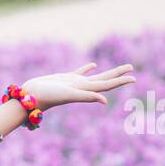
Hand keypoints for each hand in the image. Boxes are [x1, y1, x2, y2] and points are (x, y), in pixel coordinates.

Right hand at [21, 62, 135, 110]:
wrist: (30, 97)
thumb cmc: (47, 96)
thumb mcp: (69, 95)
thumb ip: (86, 96)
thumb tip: (104, 100)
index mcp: (85, 90)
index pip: (106, 85)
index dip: (120, 81)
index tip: (133, 78)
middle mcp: (82, 87)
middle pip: (104, 80)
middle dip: (118, 75)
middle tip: (131, 68)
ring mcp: (74, 83)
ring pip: (95, 77)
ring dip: (107, 73)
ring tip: (119, 68)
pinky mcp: (65, 79)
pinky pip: (80, 72)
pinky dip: (88, 68)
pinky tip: (93, 65)